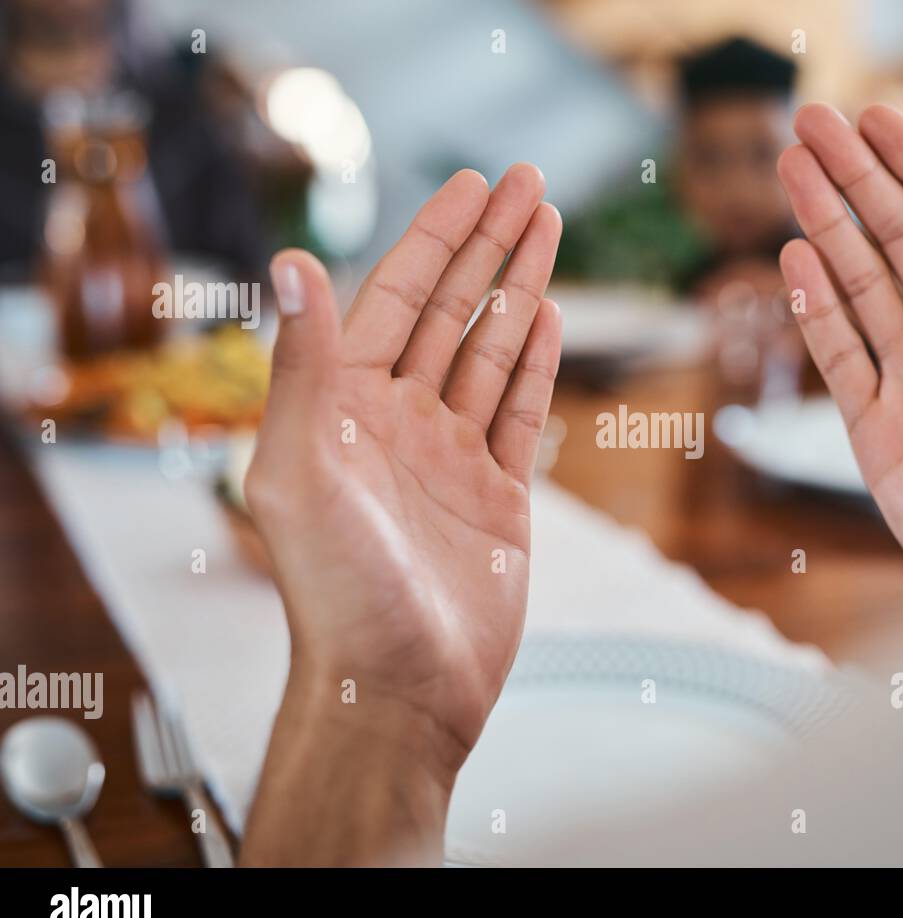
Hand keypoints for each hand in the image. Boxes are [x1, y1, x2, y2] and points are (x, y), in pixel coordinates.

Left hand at [240, 165, 560, 863]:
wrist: (400, 690)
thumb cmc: (340, 593)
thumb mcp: (303, 470)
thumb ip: (302, 367)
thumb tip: (291, 260)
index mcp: (346, 407)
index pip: (398, 297)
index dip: (436, 235)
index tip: (472, 183)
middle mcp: (399, 421)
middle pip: (453, 310)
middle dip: (490, 242)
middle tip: (530, 180)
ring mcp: (451, 456)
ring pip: (493, 350)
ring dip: (521, 286)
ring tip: (549, 226)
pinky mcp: (498, 496)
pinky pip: (520, 412)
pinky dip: (537, 361)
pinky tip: (549, 315)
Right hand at [777, 105, 902, 599]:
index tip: (876, 118)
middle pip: (894, 237)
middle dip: (854, 178)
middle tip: (810, 121)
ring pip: (858, 285)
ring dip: (823, 227)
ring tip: (789, 170)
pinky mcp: (876, 428)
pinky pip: (839, 357)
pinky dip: (814, 310)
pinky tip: (794, 259)